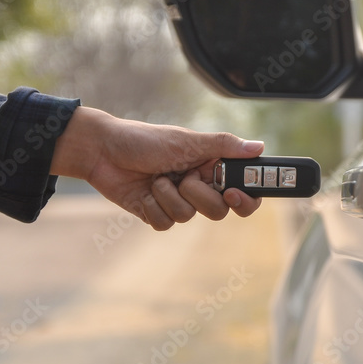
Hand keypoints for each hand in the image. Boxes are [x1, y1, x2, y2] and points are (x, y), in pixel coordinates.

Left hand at [50, 107, 262, 229]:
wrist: (103, 151)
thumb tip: (259, 147)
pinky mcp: (155, 212)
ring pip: (189, 217)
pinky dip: (153, 208)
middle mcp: (197, 184)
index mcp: (210, 165)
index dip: (244, 198)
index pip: (241, 189)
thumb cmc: (144, 139)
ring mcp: (176, 200)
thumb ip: (224, 146)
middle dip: (200, 196)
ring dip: (170, 197)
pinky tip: (144, 192)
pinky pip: (165, 224)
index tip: (232, 193)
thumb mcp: (187, 140)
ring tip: (156, 178)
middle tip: (186, 179)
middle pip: (219, 210)